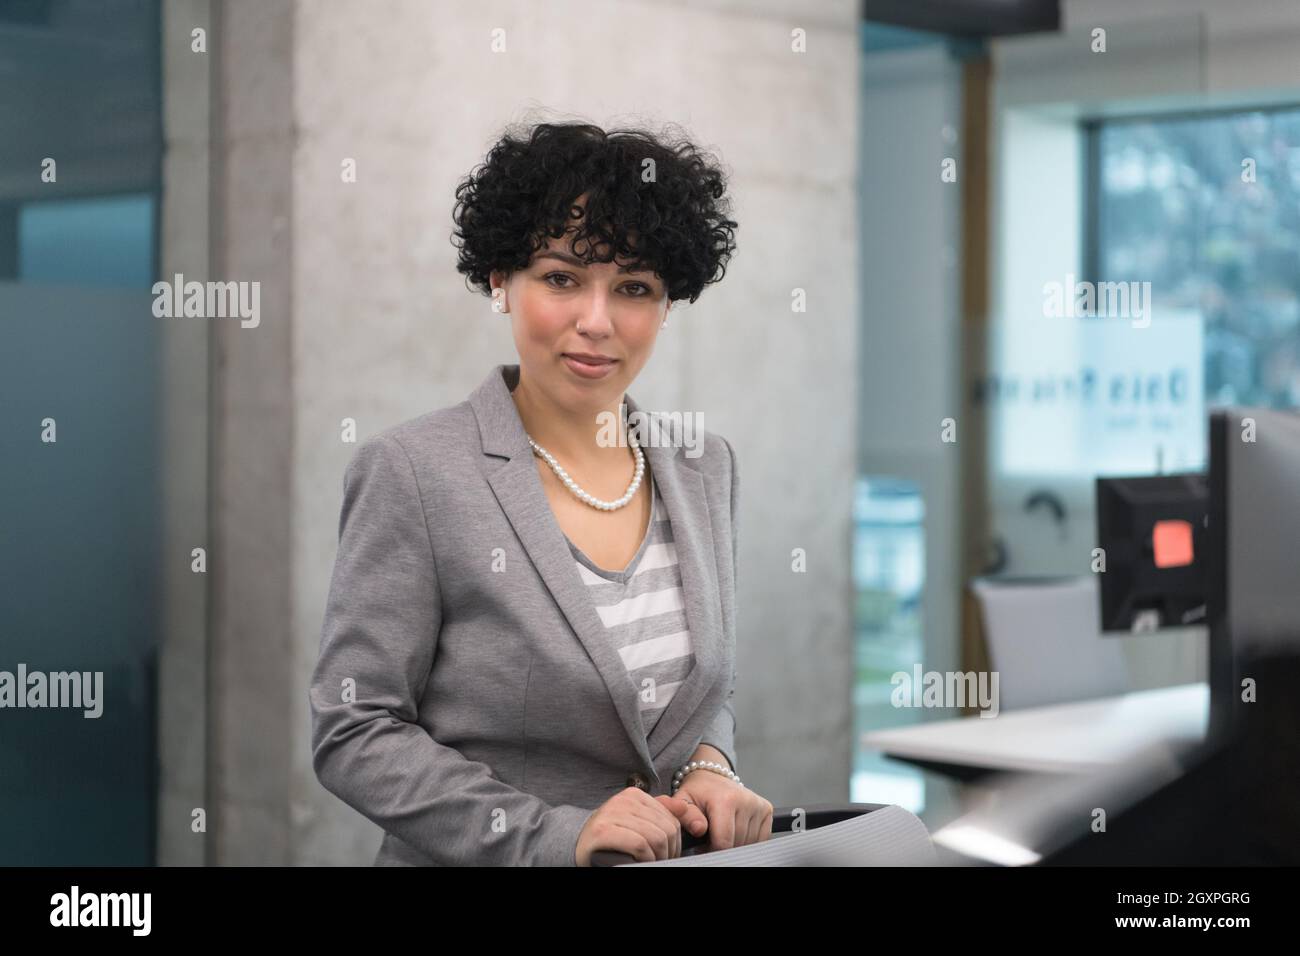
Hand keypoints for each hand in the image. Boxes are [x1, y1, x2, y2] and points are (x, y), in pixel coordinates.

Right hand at [575, 787, 709, 865]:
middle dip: (668, 851)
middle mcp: (623, 800)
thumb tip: (685, 808)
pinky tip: (640, 863)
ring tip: (651, 863)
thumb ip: (661, 811)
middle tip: (661, 861)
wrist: (576, 842)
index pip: (672, 818)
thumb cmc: (611, 835)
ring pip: (655, 837)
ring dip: (657, 857)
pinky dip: (645, 858)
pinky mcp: (603, 831)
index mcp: (634, 795)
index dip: (675, 841)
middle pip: (666, 829)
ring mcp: (612, 814)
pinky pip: (639, 845)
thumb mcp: (637, 819)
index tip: (668, 854)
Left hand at [674, 769, 772, 851]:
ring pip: (749, 843)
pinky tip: (737, 829)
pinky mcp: (767, 809)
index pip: (724, 842)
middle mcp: (746, 800)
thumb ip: (687, 816)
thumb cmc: (698, 793)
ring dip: (736, 843)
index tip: (703, 844)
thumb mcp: (684, 801)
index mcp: (725, 799)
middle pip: (737, 843)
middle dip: (723, 846)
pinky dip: (748, 840)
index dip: (711, 849)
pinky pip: (760, 839)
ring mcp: (758, 805)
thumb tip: (699, 829)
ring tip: (723, 831)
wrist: (712, 778)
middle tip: (712, 837)